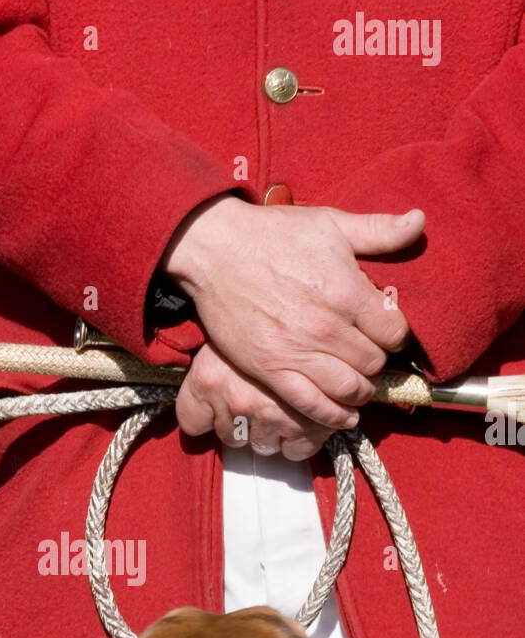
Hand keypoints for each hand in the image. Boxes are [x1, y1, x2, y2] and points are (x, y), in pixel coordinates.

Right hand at [163, 195, 422, 455]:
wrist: (217, 251)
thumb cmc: (274, 234)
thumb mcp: (331, 223)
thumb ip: (379, 230)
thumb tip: (420, 221)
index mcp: (348, 292)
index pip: (394, 332)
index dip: (396, 335)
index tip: (387, 334)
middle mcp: (328, 328)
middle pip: (374, 363)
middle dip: (379, 363)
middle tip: (372, 359)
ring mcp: (299, 353)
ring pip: (349, 389)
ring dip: (361, 392)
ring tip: (361, 387)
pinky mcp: (272, 370)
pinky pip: (312, 404)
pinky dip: (334, 416)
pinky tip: (345, 416)